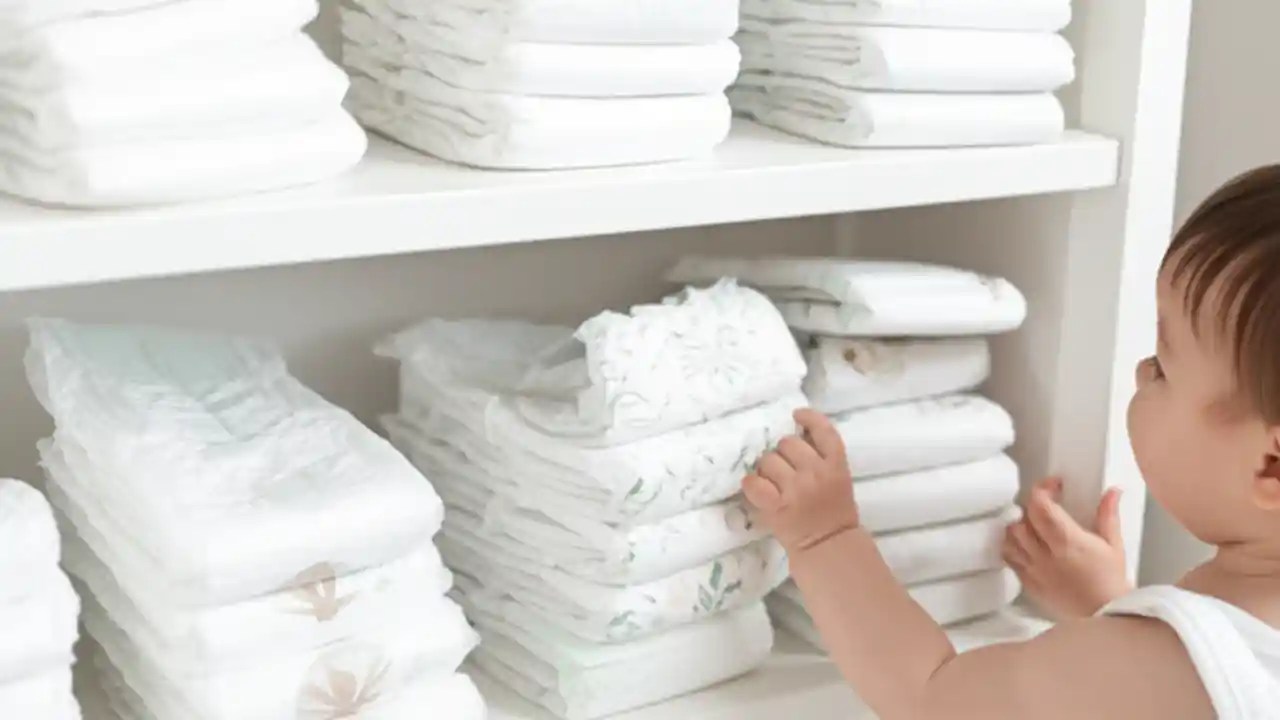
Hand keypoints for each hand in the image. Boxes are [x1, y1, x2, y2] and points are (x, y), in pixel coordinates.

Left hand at [743, 409, 858, 553]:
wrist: (829, 545)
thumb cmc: (833, 512)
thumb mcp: (838, 479)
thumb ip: (822, 458)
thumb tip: (797, 434)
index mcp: (836, 464)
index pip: (824, 430)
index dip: (809, 417)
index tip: (797, 415)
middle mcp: (816, 472)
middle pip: (788, 443)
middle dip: (782, 452)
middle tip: (784, 469)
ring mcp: (796, 488)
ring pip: (768, 460)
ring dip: (767, 469)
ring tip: (773, 483)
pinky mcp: (778, 505)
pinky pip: (754, 482)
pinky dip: (751, 483)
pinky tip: (755, 487)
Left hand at [1003, 478, 1131, 619]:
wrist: (1106, 616)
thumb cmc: (1111, 580)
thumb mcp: (1114, 545)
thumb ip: (1108, 515)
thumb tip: (1113, 491)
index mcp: (1067, 541)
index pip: (1040, 506)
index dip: (1043, 488)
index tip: (1055, 485)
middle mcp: (1045, 554)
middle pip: (1022, 519)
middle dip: (1032, 506)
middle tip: (1046, 506)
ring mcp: (1033, 570)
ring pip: (1010, 538)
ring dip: (1018, 526)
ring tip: (1033, 525)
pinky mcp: (1028, 583)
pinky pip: (1009, 559)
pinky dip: (1013, 547)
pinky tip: (1025, 544)